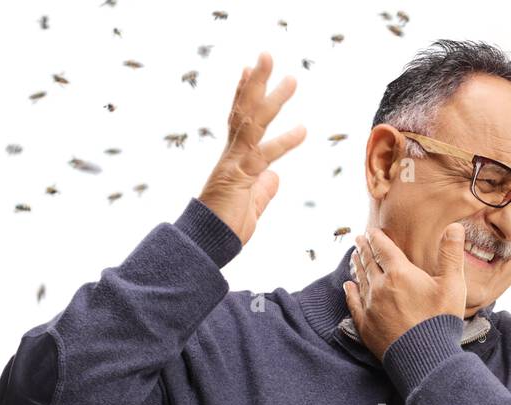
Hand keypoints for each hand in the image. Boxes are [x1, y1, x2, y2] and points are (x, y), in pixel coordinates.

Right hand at [198, 51, 305, 246]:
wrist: (207, 244)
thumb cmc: (224, 229)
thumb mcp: (251, 206)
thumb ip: (262, 190)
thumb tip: (274, 176)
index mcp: (233, 160)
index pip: (239, 120)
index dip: (245, 94)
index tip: (250, 70)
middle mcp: (231, 155)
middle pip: (244, 110)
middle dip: (256, 82)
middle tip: (267, 55)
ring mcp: (234, 163)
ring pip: (253, 123)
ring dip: (272, 98)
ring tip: (291, 79)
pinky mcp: (238, 177)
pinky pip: (263, 154)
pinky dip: (284, 141)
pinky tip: (303, 130)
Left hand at [342, 224, 466, 360]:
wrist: (425, 358)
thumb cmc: (441, 321)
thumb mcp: (453, 285)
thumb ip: (451, 254)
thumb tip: (455, 226)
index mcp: (400, 273)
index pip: (384, 248)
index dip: (376, 237)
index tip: (371, 231)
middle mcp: (380, 286)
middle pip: (369, 262)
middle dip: (364, 249)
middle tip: (359, 240)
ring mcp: (371, 306)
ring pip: (360, 280)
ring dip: (357, 266)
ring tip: (354, 257)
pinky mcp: (366, 325)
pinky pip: (354, 304)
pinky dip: (350, 292)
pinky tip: (348, 286)